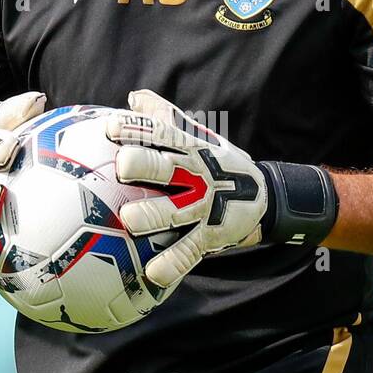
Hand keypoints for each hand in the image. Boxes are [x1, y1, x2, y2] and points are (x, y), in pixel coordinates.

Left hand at [106, 90, 266, 286]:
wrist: (262, 197)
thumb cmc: (213, 162)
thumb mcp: (196, 137)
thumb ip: (164, 117)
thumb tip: (132, 97)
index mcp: (190, 148)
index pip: (162, 133)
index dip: (138, 129)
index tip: (111, 127)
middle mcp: (197, 174)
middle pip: (169, 167)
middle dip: (147, 165)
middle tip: (122, 166)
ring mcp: (206, 206)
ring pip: (177, 211)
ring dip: (155, 214)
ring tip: (130, 220)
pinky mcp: (212, 235)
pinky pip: (190, 251)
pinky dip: (174, 263)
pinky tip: (153, 275)